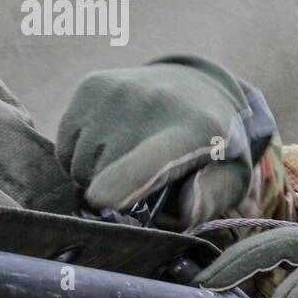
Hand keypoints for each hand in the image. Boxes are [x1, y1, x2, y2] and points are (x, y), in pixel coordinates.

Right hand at [56, 54, 276, 225]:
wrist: (198, 88)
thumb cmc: (215, 146)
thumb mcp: (233, 176)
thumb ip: (212, 198)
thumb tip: (185, 212)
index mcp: (196, 130)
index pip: (152, 159)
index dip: (125, 181)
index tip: (103, 200)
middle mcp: (150, 101)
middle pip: (105, 175)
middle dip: (116, 194)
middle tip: (143, 185)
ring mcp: (117, 91)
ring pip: (79, 165)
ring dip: (95, 177)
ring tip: (129, 161)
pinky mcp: (91, 86)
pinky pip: (64, 147)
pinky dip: (80, 158)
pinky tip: (110, 146)